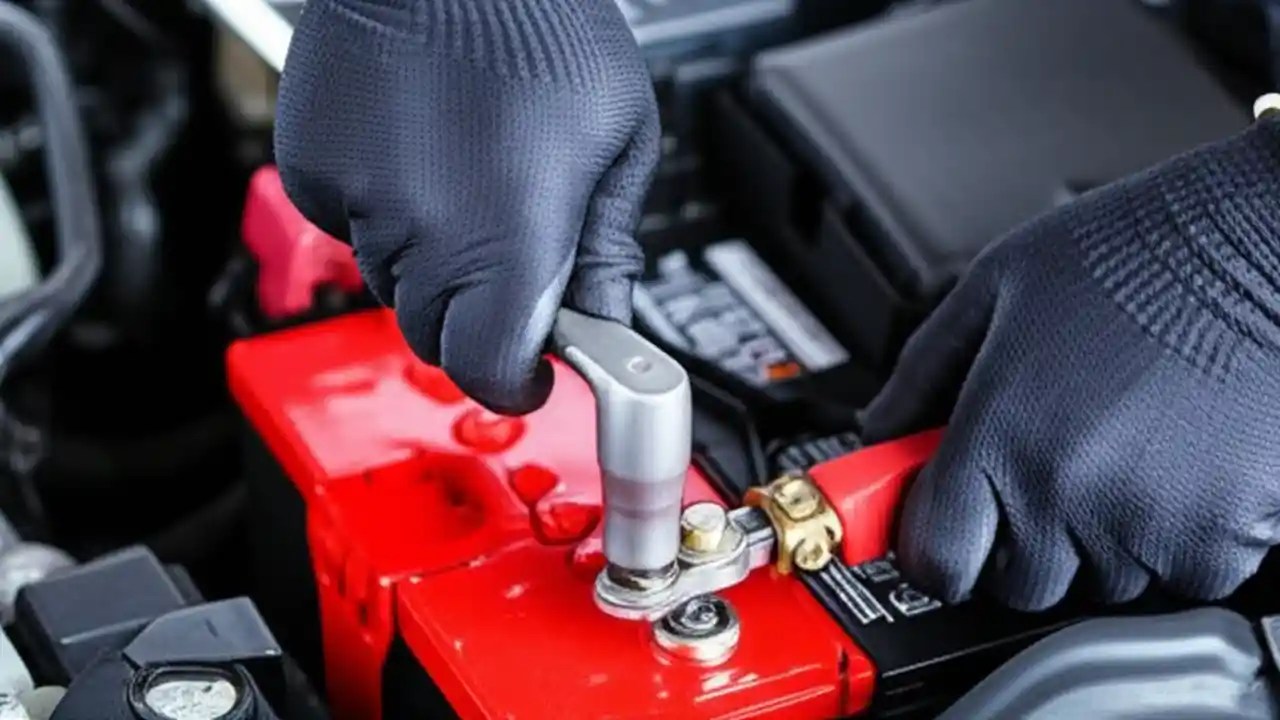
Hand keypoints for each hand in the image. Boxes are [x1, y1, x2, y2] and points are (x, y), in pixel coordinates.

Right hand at [274, 0, 658, 413]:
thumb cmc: (540, 21)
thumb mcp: (620, 140)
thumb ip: (607, 251)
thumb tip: (601, 323)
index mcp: (508, 239)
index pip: (491, 373)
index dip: (516, 381)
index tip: (533, 369)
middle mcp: (422, 234)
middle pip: (438, 340)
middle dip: (478, 321)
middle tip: (510, 261)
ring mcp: (358, 203)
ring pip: (393, 286)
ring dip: (431, 262)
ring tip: (465, 179)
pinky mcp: (313, 171)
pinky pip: (350, 231)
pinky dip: (385, 214)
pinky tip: (418, 155)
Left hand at [861, 116, 1279, 610]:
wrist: (1264, 242)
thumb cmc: (1138, 251)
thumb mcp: (994, 287)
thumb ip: (922, 372)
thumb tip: (881, 430)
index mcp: (1003, 437)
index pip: (935, 562)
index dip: (933, 545)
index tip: (942, 524)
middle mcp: (1072, 495)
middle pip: (1015, 583)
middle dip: (1015, 537)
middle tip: (1041, 464)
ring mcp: (1153, 526)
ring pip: (1099, 583)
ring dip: (1096, 537)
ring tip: (1118, 444)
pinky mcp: (1227, 540)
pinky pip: (1179, 576)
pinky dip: (1172, 537)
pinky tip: (1174, 462)